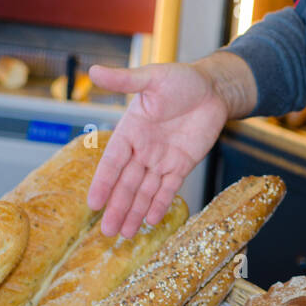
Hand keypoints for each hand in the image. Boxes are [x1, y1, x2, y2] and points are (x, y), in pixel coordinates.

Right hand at [86, 59, 241, 237]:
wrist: (213, 88)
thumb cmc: (180, 80)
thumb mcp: (152, 77)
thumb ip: (125, 79)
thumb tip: (94, 70)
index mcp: (130, 131)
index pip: (112, 162)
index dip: (103, 183)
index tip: (92, 203)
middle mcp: (142, 149)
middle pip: (127, 184)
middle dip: (117, 208)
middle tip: (106, 233)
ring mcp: (162, 159)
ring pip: (145, 191)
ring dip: (135, 212)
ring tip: (123, 234)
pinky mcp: (182, 164)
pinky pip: (169, 188)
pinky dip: (160, 204)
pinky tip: (151, 221)